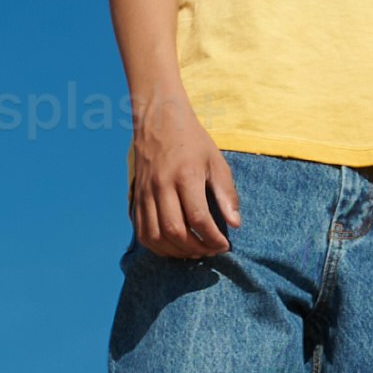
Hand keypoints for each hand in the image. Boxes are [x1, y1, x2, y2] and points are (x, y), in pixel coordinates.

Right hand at [126, 96, 238, 260]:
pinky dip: (158, 246)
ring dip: (176, 252)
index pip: (198, 217)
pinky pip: (142, 232)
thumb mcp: (216, 162)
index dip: (212, 238)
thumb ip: (226, 194)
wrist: (159, 121)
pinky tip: (174, 247)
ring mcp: (146, 193)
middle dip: (196, 248)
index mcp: (186, 175)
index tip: (224, 244)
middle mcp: (162, 186)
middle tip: (211, 250)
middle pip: (175, 230)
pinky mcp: (137, 198)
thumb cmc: (192, 142)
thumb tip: (235, 224)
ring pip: (156, 236)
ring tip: (194, 252)